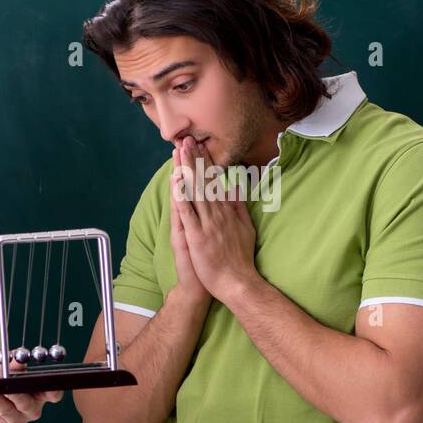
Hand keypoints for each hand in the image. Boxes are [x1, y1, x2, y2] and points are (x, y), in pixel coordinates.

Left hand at [0, 358, 63, 422]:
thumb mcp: (6, 367)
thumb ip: (13, 363)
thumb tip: (18, 356)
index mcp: (39, 393)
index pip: (53, 395)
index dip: (52, 391)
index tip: (43, 381)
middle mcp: (31, 408)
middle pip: (28, 405)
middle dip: (17, 395)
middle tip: (8, 385)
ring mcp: (17, 419)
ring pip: (8, 411)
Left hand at [170, 135, 259, 302]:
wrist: (238, 282)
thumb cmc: (241, 258)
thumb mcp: (246, 227)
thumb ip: (239, 206)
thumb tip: (236, 187)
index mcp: (227, 211)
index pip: (215, 182)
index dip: (206, 163)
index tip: (200, 146)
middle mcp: (217, 213)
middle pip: (204, 182)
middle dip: (195, 160)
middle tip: (187, 140)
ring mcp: (207, 224)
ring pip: (195, 192)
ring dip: (187, 171)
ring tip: (180, 152)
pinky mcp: (197, 236)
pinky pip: (187, 213)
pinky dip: (182, 197)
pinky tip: (176, 182)